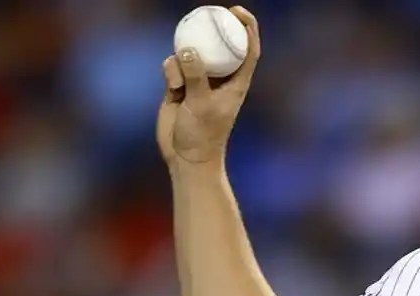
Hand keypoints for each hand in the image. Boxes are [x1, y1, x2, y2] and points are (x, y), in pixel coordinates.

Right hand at [156, 6, 261, 169]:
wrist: (186, 156)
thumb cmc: (202, 135)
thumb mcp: (200, 104)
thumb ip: (195, 76)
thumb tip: (186, 49)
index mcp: (237, 83)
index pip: (248, 50)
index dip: (248, 28)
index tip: (238, 12)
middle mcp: (220, 79)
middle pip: (219, 45)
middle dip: (212, 29)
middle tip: (203, 14)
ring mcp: (199, 81)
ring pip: (190, 53)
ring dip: (182, 61)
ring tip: (178, 84)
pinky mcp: (180, 86)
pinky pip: (174, 66)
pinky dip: (171, 72)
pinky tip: (171, 88)